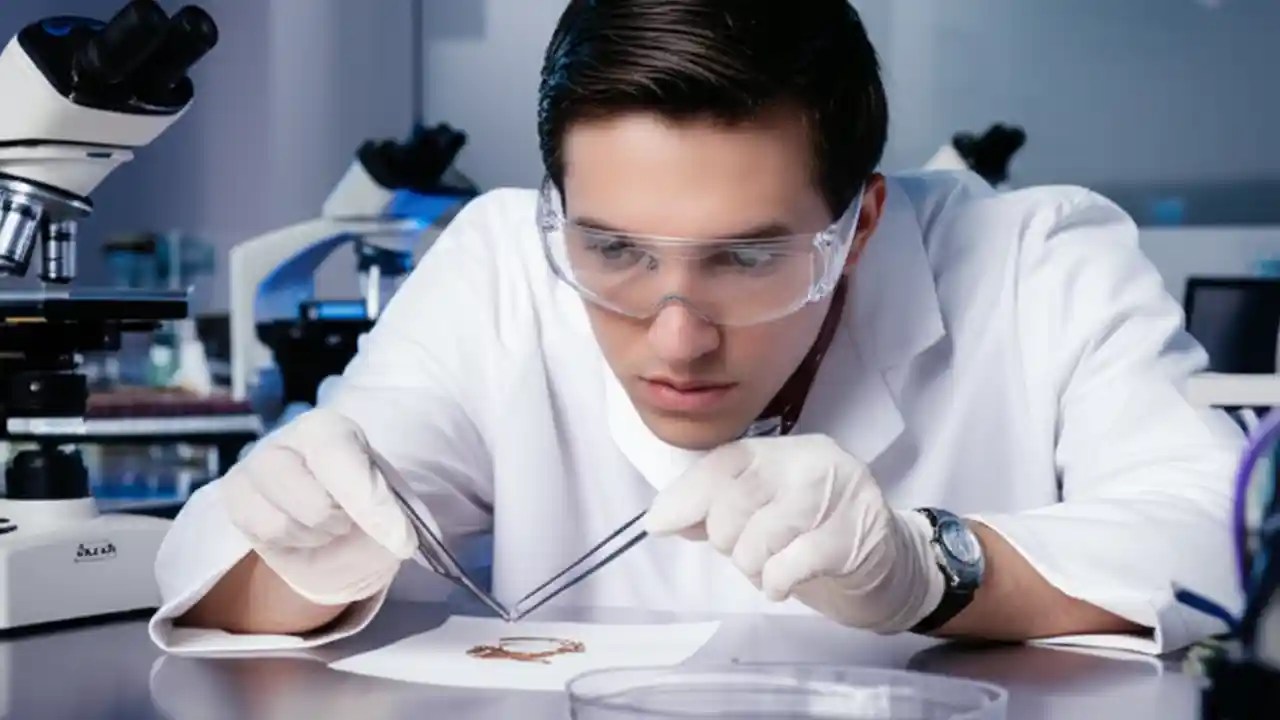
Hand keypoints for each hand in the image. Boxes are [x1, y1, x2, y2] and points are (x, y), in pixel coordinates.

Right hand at [220, 408, 415, 605]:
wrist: (328, 537)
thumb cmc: (362, 510)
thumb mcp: (389, 513)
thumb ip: (391, 518)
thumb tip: (396, 539)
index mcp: (329, 429)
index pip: (342, 459)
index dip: (372, 504)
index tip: (404, 543)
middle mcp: (286, 440)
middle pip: (313, 502)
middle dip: (340, 524)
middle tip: (349, 521)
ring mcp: (253, 468)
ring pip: (283, 524)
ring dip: (315, 537)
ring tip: (325, 527)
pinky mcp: (233, 498)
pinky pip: (262, 536)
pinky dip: (290, 545)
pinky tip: (299, 533)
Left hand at [644, 434, 944, 632]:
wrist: (894, 568)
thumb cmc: (815, 540)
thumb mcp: (763, 518)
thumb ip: (717, 512)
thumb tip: (663, 519)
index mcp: (786, 451)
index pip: (726, 462)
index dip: (688, 494)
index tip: (658, 526)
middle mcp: (814, 462)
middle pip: (737, 499)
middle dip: (727, 540)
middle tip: (748, 555)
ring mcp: (841, 495)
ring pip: (761, 535)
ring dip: (754, 566)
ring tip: (772, 568)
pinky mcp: (858, 536)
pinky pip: (790, 564)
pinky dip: (777, 581)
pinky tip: (787, 582)